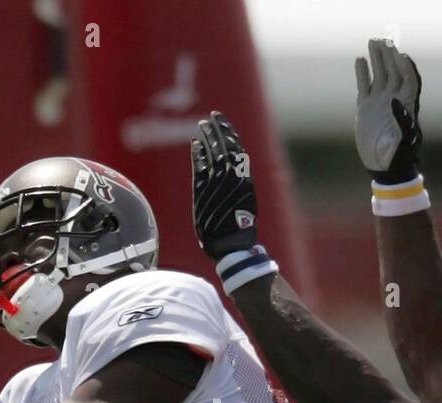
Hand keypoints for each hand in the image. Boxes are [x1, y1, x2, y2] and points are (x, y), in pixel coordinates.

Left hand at [191, 111, 258, 259]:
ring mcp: (217, 183)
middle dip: (218, 129)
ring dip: (208, 137)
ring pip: (212, 153)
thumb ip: (240, 185)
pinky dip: (198, 154)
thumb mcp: (245, 203)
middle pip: (224, 146)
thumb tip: (236, 169)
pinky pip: (200, 167)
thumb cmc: (238, 229)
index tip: (224, 123)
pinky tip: (195, 143)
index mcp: (245, 180)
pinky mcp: (202, 191)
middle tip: (212, 116)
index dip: (230, 134)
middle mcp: (232, 179)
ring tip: (203, 124)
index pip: (237, 150)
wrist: (229, 246)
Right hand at [354, 38, 421, 183]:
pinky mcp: (365, 108)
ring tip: (372, 42)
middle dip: (389, 56)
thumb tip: (396, 102)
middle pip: (393, 72)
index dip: (405, 66)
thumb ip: (403, 121)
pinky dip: (362, 73)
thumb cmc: (400, 156)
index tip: (400, 55)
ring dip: (377, 59)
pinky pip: (364, 86)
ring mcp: (379, 102)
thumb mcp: (404, 141)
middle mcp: (393, 100)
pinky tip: (360, 60)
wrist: (384, 167)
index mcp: (407, 104)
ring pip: (378, 75)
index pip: (408, 79)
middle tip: (384, 40)